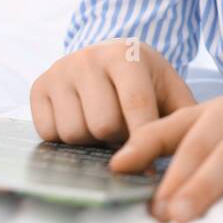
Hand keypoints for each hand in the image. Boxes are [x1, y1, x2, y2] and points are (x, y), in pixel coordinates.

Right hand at [29, 38, 195, 146]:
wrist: (108, 56)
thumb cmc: (145, 80)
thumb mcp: (168, 88)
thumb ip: (180, 117)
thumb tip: (184, 154)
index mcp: (126, 55)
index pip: (134, 105)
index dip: (141, 140)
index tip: (148, 167)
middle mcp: (89, 58)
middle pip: (102, 125)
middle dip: (117, 138)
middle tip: (124, 132)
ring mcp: (60, 70)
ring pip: (73, 133)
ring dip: (91, 141)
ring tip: (104, 125)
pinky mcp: (38, 86)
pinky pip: (48, 133)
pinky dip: (65, 139)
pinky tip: (81, 121)